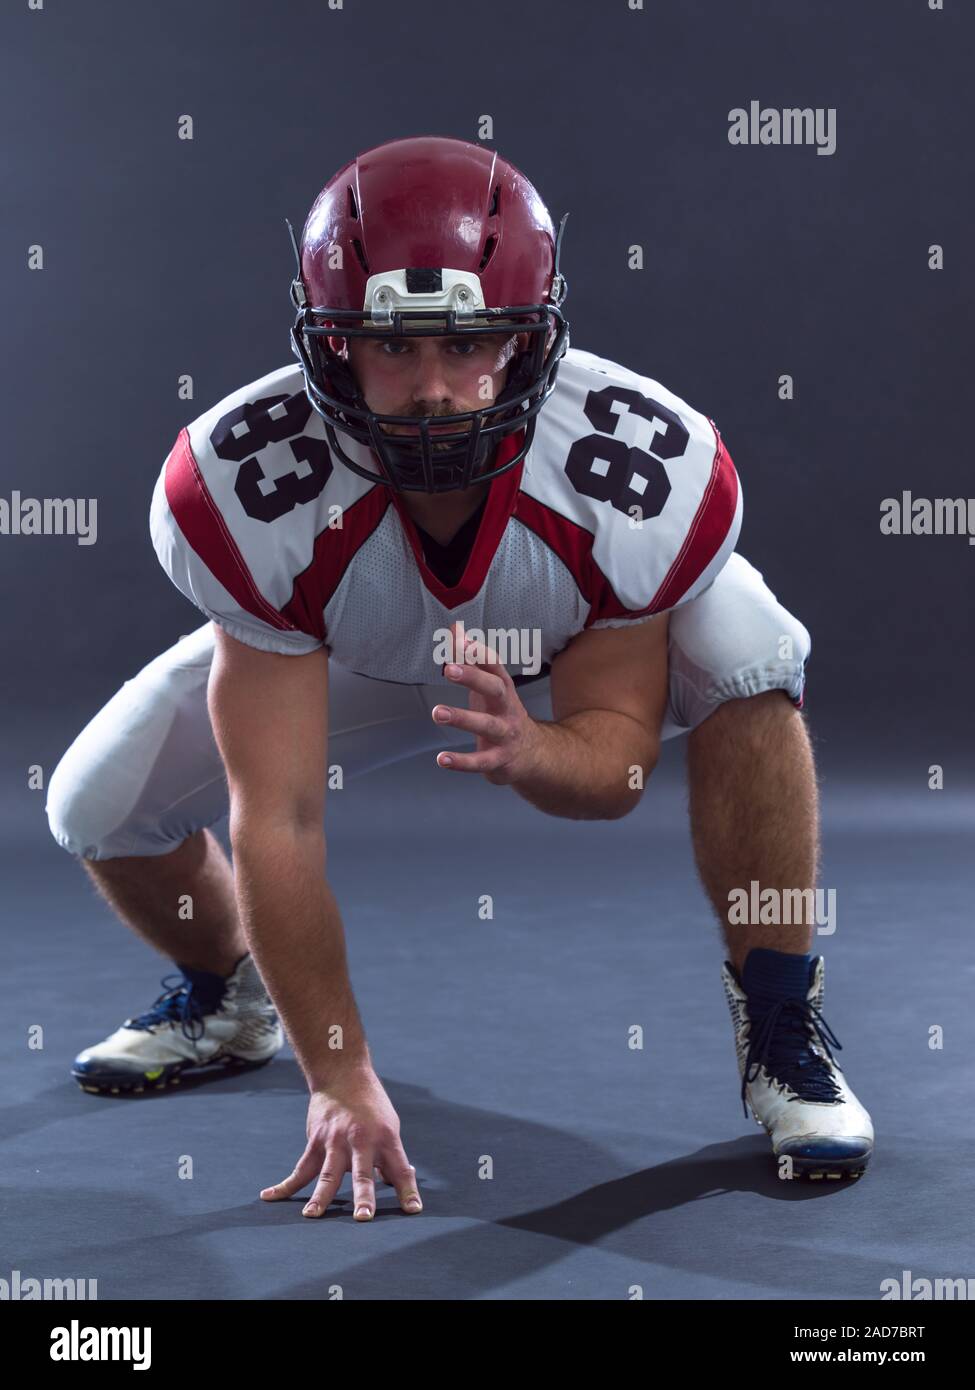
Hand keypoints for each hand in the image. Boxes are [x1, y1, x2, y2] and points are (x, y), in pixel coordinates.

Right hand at [259, 1069, 421, 1219]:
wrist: (343, 1075)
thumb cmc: (371, 1106)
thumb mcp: (389, 1126)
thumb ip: (390, 1157)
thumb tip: (397, 1182)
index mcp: (385, 1138)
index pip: (400, 1168)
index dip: (407, 1190)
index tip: (414, 1210)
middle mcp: (361, 1140)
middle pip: (363, 1173)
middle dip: (363, 1195)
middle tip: (363, 1217)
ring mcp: (336, 1141)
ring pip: (327, 1174)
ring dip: (321, 1196)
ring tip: (312, 1216)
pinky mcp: (315, 1141)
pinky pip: (300, 1168)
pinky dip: (284, 1184)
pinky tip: (268, 1196)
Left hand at [431, 621, 540, 785]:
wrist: (535, 754)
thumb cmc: (503, 713)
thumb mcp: (489, 685)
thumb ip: (470, 658)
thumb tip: (454, 628)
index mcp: (503, 688)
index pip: (493, 665)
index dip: (478, 652)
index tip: (459, 640)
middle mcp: (507, 708)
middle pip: (495, 688)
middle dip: (473, 677)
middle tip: (448, 669)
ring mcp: (506, 734)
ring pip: (487, 725)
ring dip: (463, 718)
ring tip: (436, 712)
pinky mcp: (500, 759)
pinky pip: (481, 761)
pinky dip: (462, 761)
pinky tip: (442, 759)